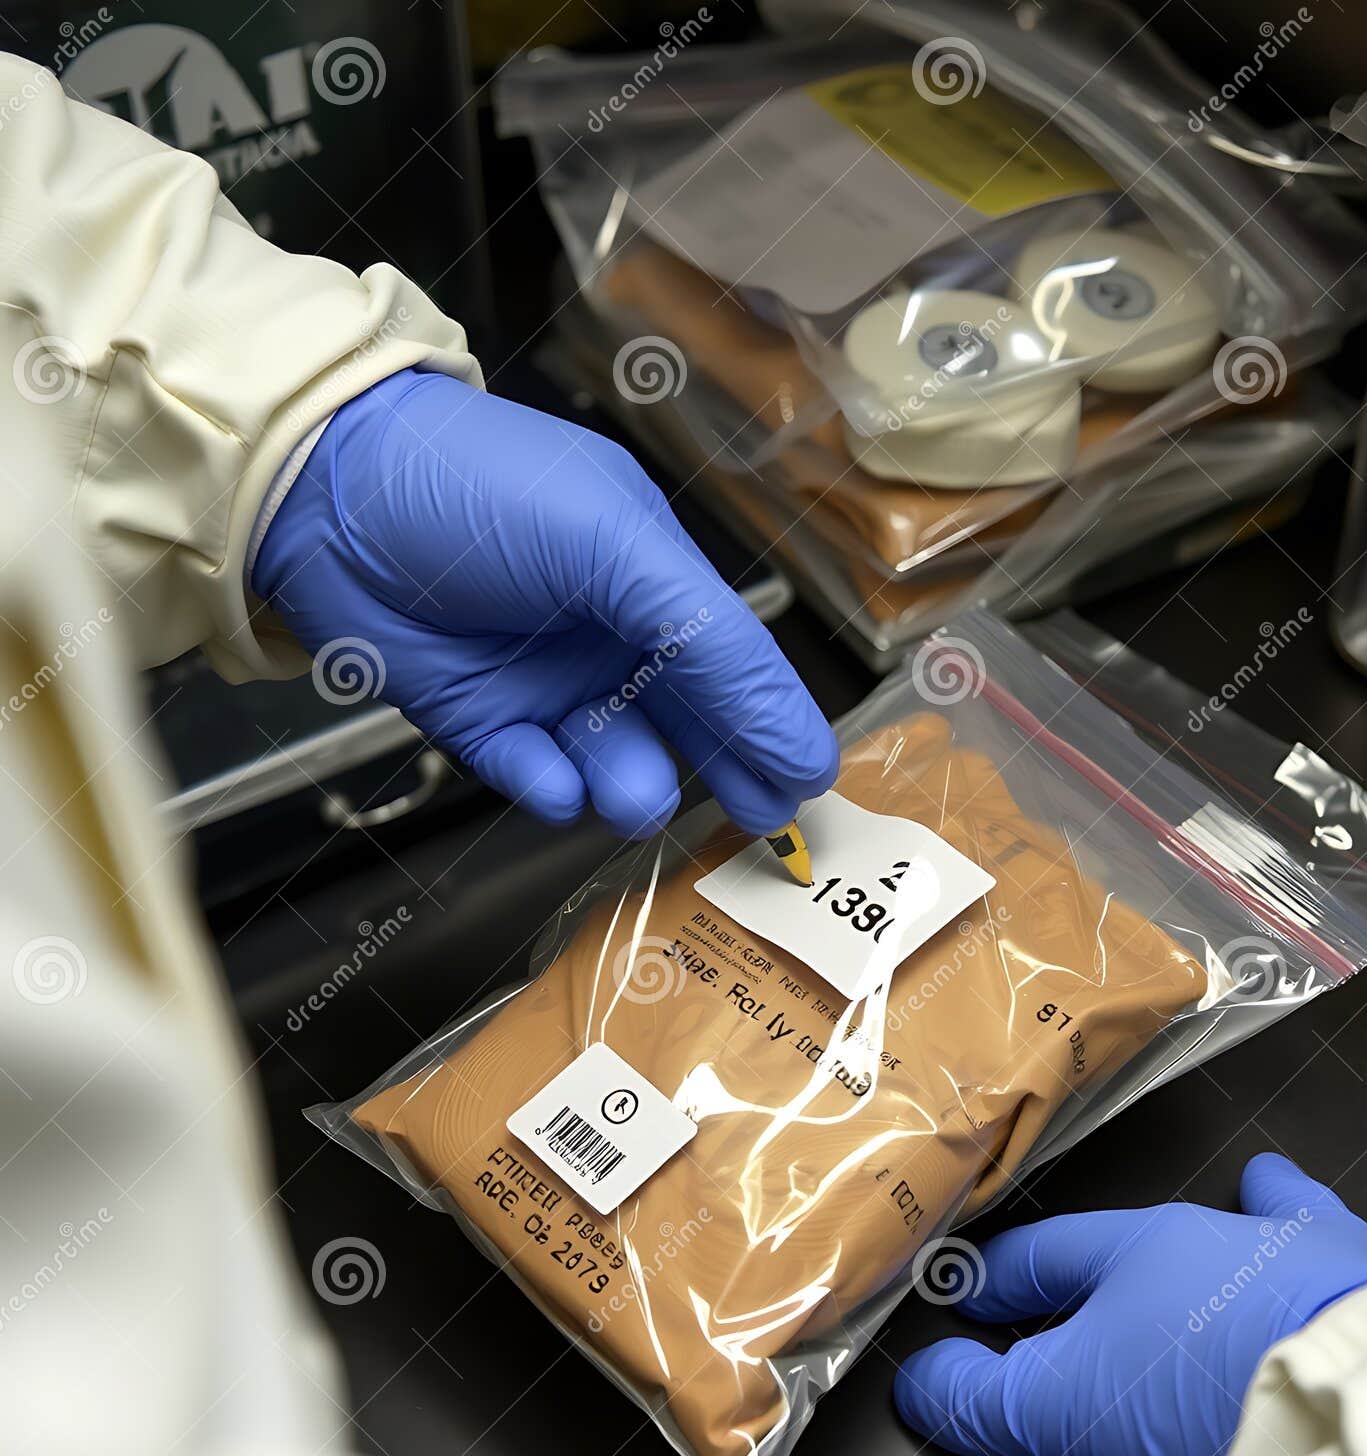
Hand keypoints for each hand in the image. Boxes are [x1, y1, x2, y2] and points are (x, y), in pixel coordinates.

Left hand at [253, 369, 837, 836]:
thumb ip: (713, 641)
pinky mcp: (481, 721)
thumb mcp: (619, 547)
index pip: (737, 665)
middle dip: (722, 772)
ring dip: (629, 783)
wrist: (326, 492)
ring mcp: (546, 683)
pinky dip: (548, 786)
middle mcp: (609, 637)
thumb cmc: (481, 488)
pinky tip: (553, 779)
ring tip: (632, 796)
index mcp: (656, 581)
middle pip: (689, 724)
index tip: (807, 785)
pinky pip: (535, 775)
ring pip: (616, 761)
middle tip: (753, 823)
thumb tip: (796, 732)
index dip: (774, 724)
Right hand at [894, 1153, 1366, 1455]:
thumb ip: (986, 1396)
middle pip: (1153, 1241)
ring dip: (1252, 1218)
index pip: (1050, 1255)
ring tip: (1259, 1187)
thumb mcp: (1064, 1406)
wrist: (1361, 1415)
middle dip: (1118, 1257)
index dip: (1001, 1279)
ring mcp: (1317, 1263)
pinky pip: (1350, 1255)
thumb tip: (924, 1385)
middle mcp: (1229, 1237)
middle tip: (1094, 1270)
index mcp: (1141, 1247)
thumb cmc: (1202, 1390)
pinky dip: (1334, 1242)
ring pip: (1271, 1221)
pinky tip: (1348, 1237)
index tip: (974, 1292)